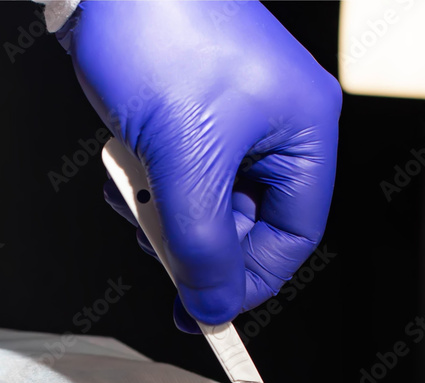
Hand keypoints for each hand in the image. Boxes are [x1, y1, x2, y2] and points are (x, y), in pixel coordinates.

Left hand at [59, 0, 340, 330]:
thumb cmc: (159, 32)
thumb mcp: (184, 158)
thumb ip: (201, 243)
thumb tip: (212, 302)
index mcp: (302, 129)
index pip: (292, 237)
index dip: (249, 281)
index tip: (206, 308)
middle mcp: (275, 124)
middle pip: (245, 223)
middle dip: (192, 237)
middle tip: (153, 238)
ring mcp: (232, 117)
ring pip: (204, 201)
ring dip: (160, 208)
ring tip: (130, 181)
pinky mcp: (191, 111)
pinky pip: (178, 172)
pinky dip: (145, 179)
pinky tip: (122, 159)